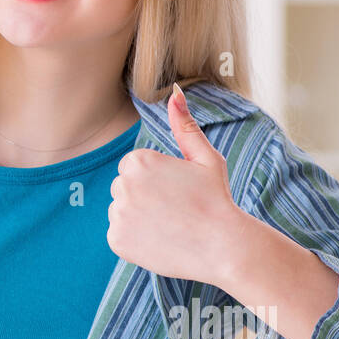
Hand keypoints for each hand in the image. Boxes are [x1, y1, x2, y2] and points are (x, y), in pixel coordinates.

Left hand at [106, 83, 249, 286]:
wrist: (222, 247)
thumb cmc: (216, 199)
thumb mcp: (205, 157)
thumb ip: (184, 125)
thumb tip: (175, 92)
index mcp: (138, 161)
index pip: (133, 167)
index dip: (156, 179)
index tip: (176, 191)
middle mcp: (122, 185)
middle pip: (124, 187)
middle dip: (144, 196)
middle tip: (174, 209)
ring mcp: (117, 214)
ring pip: (121, 210)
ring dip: (138, 217)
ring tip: (168, 225)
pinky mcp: (116, 241)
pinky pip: (120, 234)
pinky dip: (135, 238)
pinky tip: (160, 240)